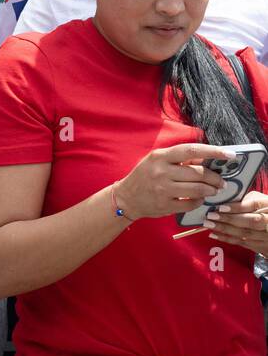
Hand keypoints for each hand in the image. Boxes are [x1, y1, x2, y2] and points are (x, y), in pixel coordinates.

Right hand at [113, 143, 229, 219]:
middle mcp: (161, 171)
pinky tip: (199, 199)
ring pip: (197, 189)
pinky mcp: (165, 205)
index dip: (213, 152)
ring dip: (210, 191)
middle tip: (222, 182)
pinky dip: (199, 201)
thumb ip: (179, 159)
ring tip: (213, 190)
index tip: (229, 155)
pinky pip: (191, 203)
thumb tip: (206, 159)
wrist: (126, 198)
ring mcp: (163, 189)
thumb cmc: (145, 176)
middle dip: (215, 178)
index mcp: (160, 157)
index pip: (191, 151)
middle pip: (198, 173)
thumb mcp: (157, 162)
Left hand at [204, 191, 267, 252]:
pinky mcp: (262, 246)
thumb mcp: (258, 199)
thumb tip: (224, 200)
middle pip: (251, 221)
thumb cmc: (263, 209)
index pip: (255, 205)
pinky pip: (243, 243)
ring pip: (245, 234)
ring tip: (209, 224)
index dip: (238, 207)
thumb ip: (245, 199)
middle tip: (211, 216)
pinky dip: (227, 238)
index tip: (221, 207)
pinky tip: (214, 234)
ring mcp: (267, 235)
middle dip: (229, 219)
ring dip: (225, 229)